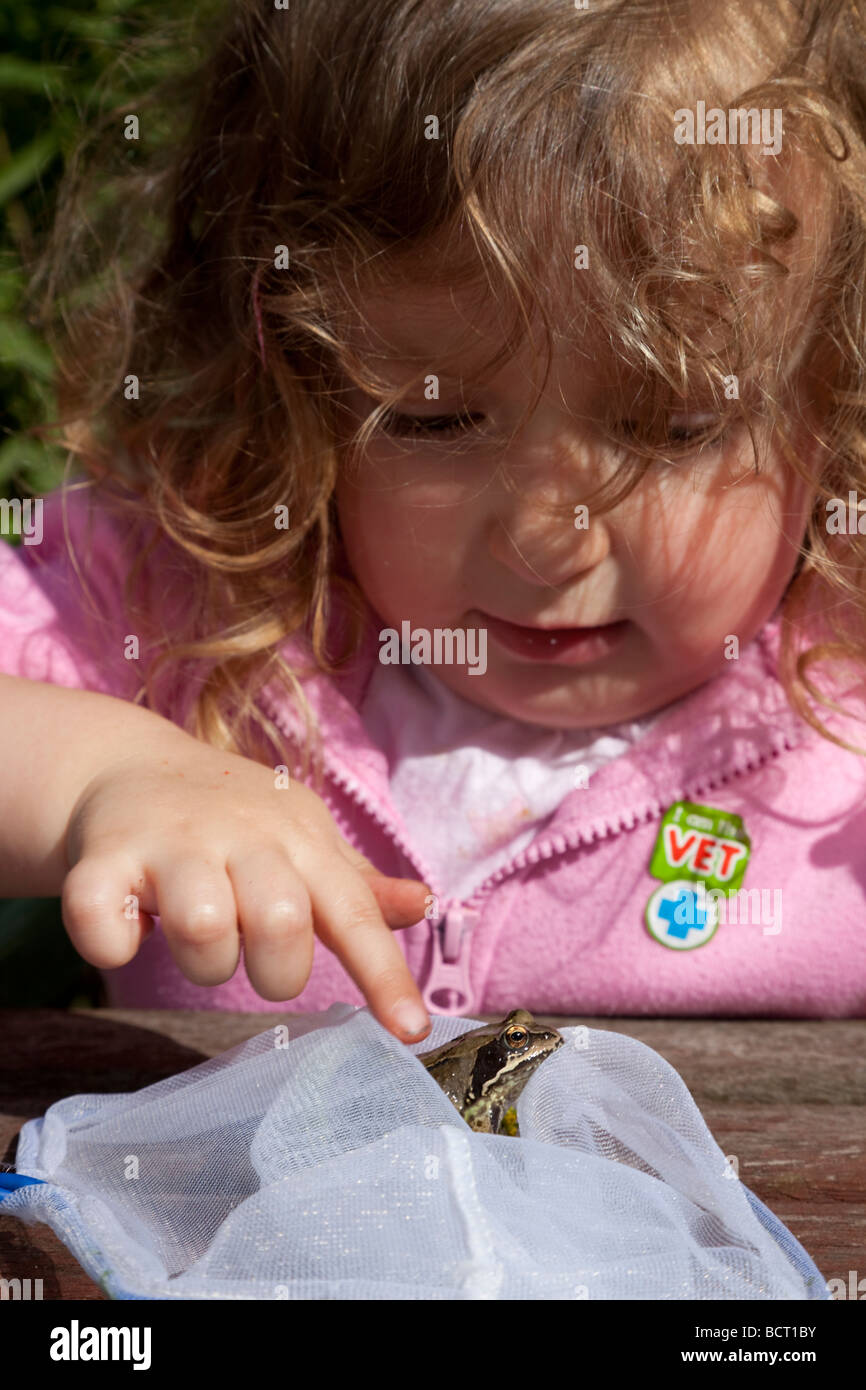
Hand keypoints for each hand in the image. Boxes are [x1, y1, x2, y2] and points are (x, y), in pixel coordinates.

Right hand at [61, 738, 431, 1040]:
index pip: (354, 912)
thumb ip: (356, 886)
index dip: (385, 975)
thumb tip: (422, 906)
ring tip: (200, 943)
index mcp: (299, 840)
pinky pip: (103, 920)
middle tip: (256, 959)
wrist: (127, 764)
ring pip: (203, 927)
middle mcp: (240, 836)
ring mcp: (169, 845)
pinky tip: (128, 933)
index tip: (411, 1032)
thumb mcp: (302, 838)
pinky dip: (113, 945)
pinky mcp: (101, 859)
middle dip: (277, 971)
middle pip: (280, 922)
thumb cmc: (233, 820)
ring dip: (205, 963)